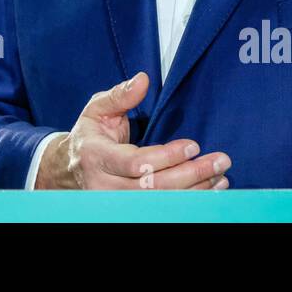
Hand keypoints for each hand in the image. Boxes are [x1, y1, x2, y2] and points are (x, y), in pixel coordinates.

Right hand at [35, 71, 231, 189]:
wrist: (70, 168)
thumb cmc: (89, 135)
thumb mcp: (97, 109)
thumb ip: (120, 95)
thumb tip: (143, 80)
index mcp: (96, 156)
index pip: (135, 163)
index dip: (166, 156)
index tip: (193, 146)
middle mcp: (104, 186)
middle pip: (152, 187)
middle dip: (191, 175)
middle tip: (220, 161)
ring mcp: (115, 204)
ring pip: (160, 203)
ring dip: (195, 191)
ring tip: (220, 176)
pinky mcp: (128, 211)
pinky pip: (161, 208)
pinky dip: (188, 201)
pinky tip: (209, 190)